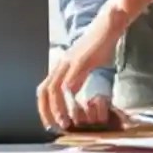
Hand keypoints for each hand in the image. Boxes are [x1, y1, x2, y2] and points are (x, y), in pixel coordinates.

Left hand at [36, 15, 123, 129]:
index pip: (45, 88)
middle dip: (45, 110)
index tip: (50, 121)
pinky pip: (69, 84)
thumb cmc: (100, 44)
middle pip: (43, 90)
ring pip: (53, 89)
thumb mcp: (86, 64)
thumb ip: (78, 77)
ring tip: (63, 123)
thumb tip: (73, 93)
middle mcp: (61, 64)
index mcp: (62, 65)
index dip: (44, 106)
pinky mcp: (80, 62)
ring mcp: (69, 62)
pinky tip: (74, 111)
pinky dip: (69, 100)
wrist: (108, 25)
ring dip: (56, 109)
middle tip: (52, 126)